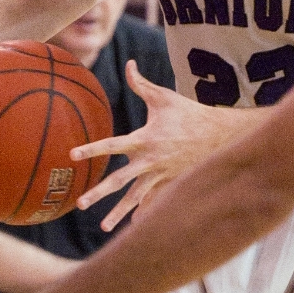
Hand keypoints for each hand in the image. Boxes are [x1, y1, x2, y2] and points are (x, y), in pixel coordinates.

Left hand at [72, 60, 250, 230]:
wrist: (220, 135)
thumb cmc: (189, 113)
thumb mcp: (165, 97)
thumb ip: (141, 84)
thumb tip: (128, 64)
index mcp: (145, 139)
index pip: (112, 144)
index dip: (92, 148)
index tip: (73, 155)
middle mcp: (150, 161)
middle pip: (120, 180)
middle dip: (99, 192)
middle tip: (80, 204)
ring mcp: (161, 175)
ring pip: (136, 199)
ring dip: (119, 214)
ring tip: (103, 228)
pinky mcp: (171, 183)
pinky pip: (154, 202)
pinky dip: (145, 215)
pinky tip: (133, 228)